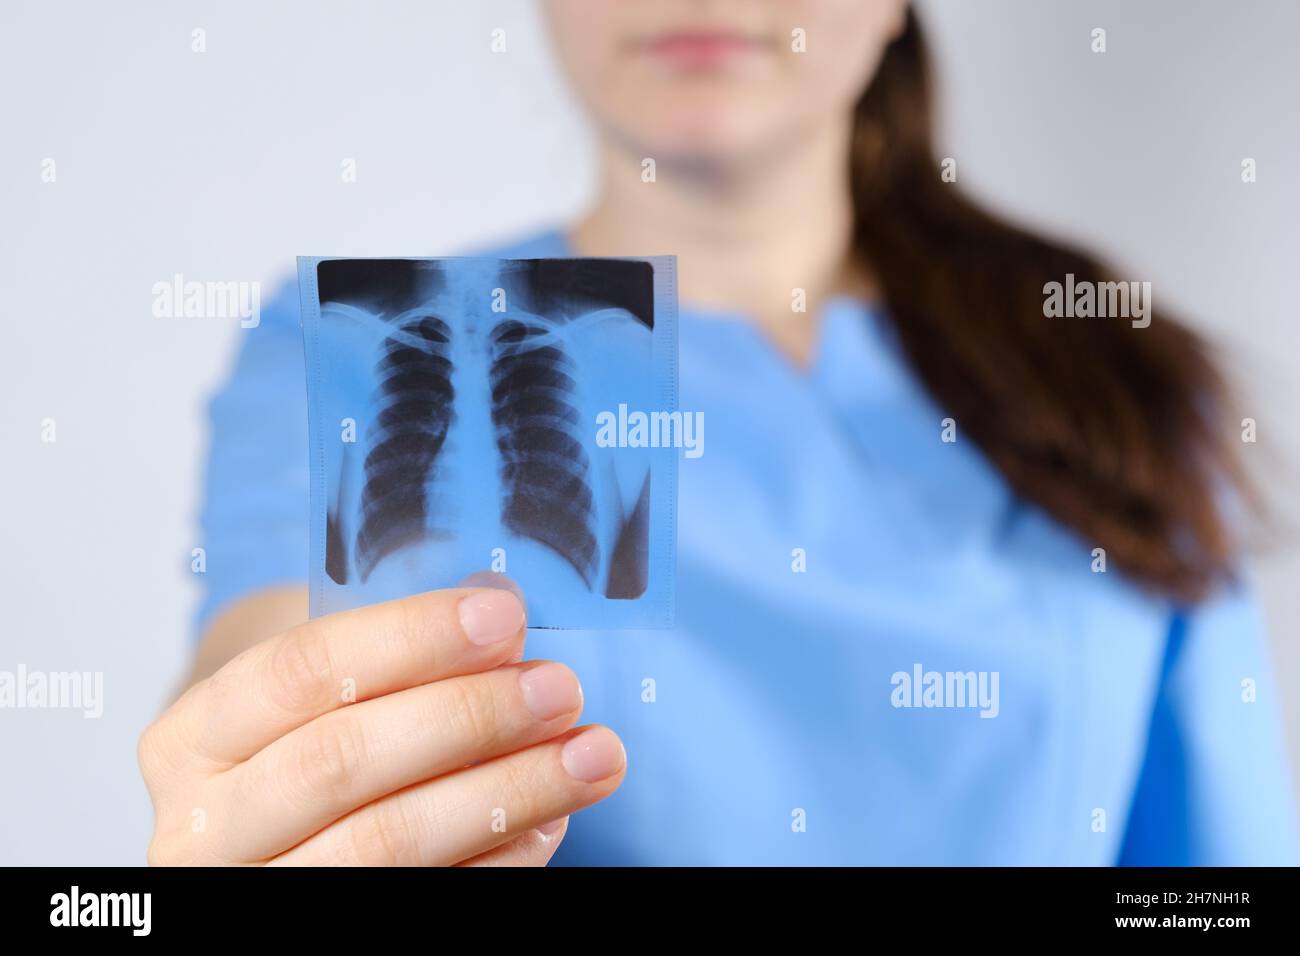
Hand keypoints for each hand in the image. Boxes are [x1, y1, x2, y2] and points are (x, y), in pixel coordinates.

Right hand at [139, 584, 625, 864]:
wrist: (266, 834)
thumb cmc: (310, 734)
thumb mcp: (319, 685)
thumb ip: (393, 651)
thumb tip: (502, 614)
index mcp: (193, 738)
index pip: (299, 671)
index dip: (408, 638)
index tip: (504, 613)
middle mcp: (205, 828)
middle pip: (342, 762)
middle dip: (467, 717)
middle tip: (560, 686)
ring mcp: (258, 893)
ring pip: (389, 846)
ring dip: (508, 793)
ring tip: (593, 754)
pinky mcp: (319, 937)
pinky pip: (427, 901)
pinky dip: (499, 860)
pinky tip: (552, 818)